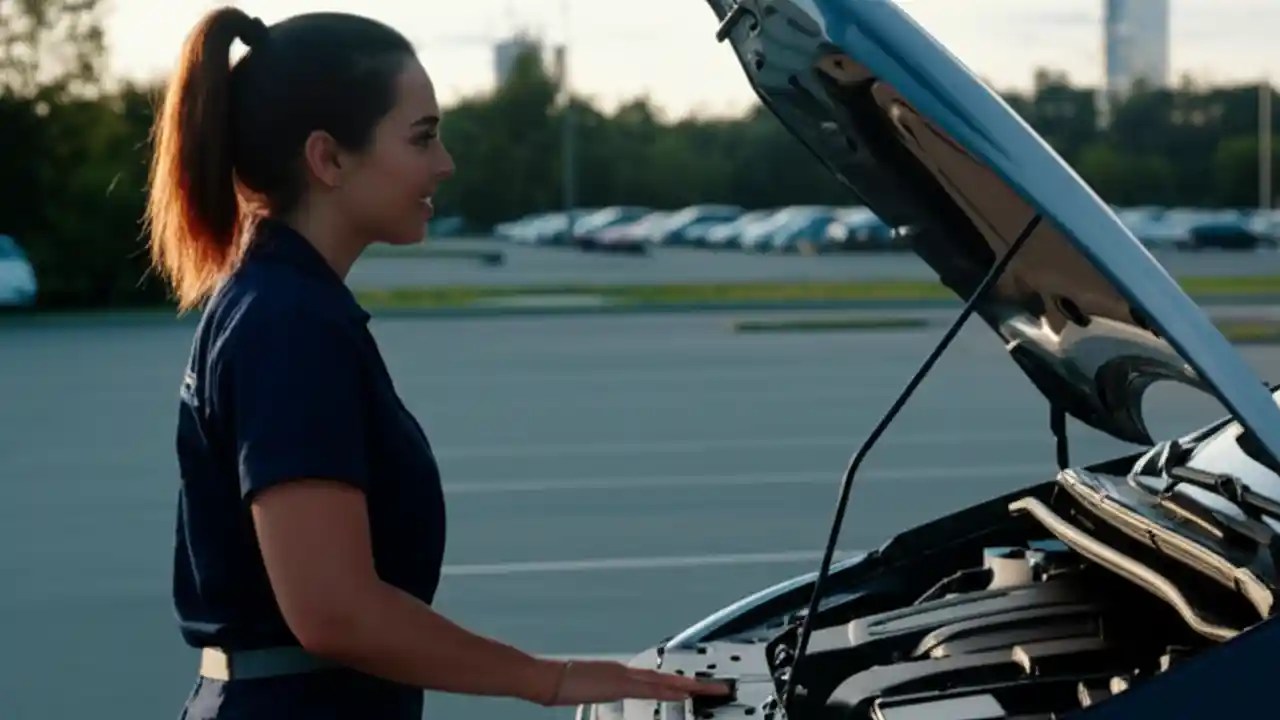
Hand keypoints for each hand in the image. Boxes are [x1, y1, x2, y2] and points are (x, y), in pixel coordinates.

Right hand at [537, 659, 732, 705]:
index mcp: (620, 674)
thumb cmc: (561, 685)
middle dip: (693, 683)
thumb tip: (605, 692)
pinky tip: (683, 692)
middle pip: (666, 678)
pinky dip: (669, 689)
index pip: (655, 679)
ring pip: (664, 681)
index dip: (676, 682)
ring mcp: (624, 676)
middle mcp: (626, 671)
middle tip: (716, 687)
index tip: (694, 686)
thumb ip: (602, 690)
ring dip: (688, 686)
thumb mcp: (588, 689)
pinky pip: (651, 688)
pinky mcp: (619, 684)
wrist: (548, 678)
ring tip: (710, 689)